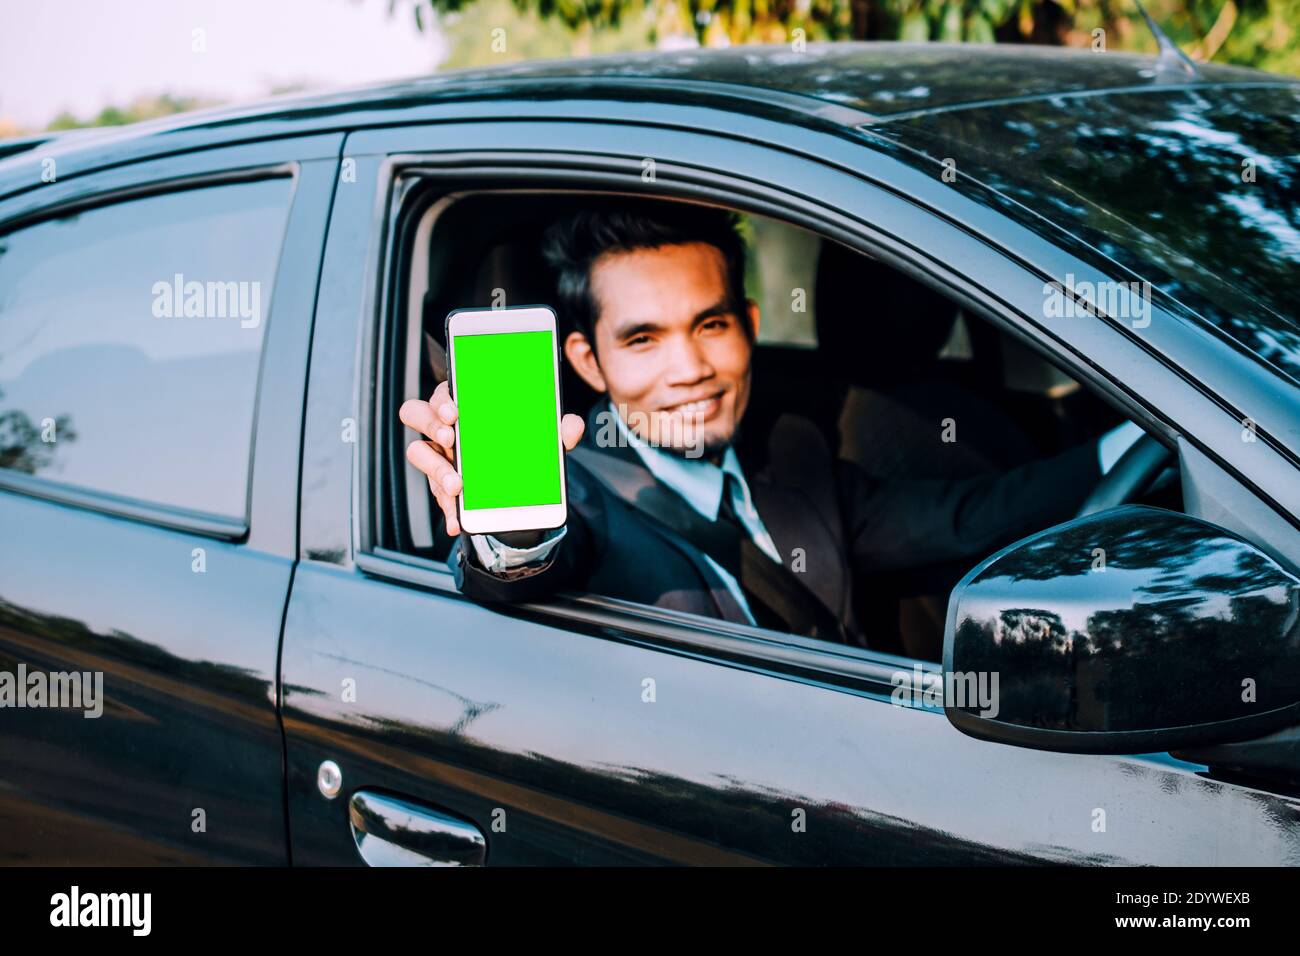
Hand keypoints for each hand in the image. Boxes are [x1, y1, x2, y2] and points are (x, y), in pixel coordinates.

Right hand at [400, 380, 584, 536]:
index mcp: (465, 405)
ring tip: (456, 485)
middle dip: (431, 424)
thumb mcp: (543, 440)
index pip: (445, 391)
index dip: (444, 398)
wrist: (519, 486)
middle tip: (451, 438)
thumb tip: (573, 425)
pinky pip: (436, 495)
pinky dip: (448, 509)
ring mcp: (438, 455)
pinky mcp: (441, 485)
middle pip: (417, 413)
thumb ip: (558, 430)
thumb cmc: (521, 446)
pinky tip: (457, 520)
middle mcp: (444, 426)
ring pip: (418, 452)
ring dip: (435, 468)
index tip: (455, 411)